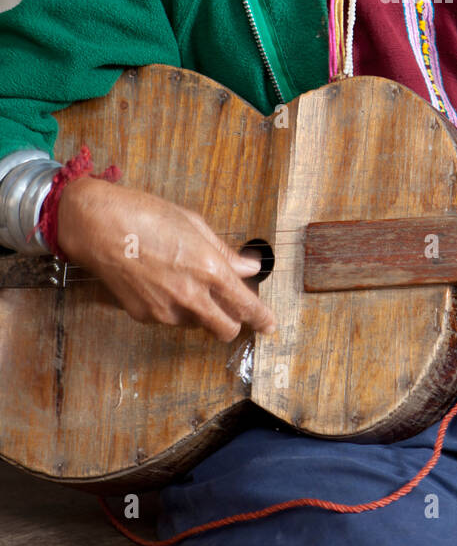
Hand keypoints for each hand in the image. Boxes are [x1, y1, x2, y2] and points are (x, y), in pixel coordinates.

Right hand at [56, 174, 276, 341]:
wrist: (98, 226)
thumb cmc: (147, 216)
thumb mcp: (194, 225)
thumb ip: (224, 252)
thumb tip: (249, 266)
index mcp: (208, 270)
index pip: (245, 306)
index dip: (261, 318)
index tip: (269, 324)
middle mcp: (190, 296)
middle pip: (224, 329)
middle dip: (233, 323)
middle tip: (231, 308)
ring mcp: (165, 310)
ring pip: (195, 323)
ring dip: (200, 311)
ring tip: (184, 279)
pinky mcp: (143, 315)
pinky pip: (169, 318)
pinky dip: (174, 307)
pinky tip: (162, 281)